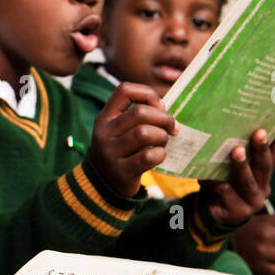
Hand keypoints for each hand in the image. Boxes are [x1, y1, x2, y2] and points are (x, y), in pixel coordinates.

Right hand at [89, 82, 176, 197]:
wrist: (103, 184)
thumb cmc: (119, 150)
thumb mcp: (118, 129)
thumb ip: (137, 115)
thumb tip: (163, 108)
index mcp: (104, 117)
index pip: (125, 90)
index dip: (147, 94)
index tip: (159, 106)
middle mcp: (104, 133)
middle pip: (140, 112)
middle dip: (164, 118)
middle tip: (171, 128)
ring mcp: (111, 153)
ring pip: (145, 133)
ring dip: (162, 137)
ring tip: (162, 142)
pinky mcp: (122, 172)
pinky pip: (149, 157)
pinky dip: (160, 154)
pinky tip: (158, 156)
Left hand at [200, 122, 274, 231]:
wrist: (211, 214)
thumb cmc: (221, 184)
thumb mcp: (227, 168)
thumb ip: (232, 155)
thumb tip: (225, 129)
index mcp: (263, 174)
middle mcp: (262, 187)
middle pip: (264, 167)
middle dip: (261, 149)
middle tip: (259, 133)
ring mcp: (252, 202)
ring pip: (248, 182)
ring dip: (242, 166)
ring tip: (236, 151)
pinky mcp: (238, 214)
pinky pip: (228, 196)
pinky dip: (220, 186)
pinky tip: (213, 180)